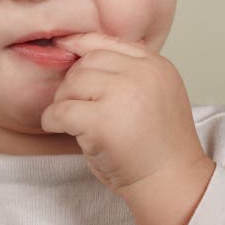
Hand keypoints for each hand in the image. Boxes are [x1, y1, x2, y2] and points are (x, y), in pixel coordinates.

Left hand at [40, 32, 209, 199]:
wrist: (172, 183)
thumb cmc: (158, 145)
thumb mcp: (154, 94)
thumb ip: (128, 72)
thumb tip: (78, 48)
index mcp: (155, 65)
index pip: (107, 41)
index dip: (80, 46)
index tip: (63, 48)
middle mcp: (141, 74)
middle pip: (86, 62)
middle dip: (74, 83)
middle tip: (76, 106)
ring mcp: (122, 96)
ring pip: (71, 83)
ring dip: (65, 102)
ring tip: (75, 122)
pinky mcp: (102, 122)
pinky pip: (61, 111)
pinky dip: (52, 120)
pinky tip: (58, 128)